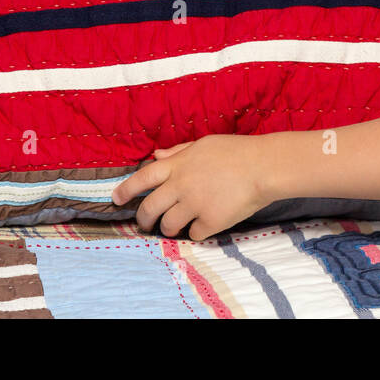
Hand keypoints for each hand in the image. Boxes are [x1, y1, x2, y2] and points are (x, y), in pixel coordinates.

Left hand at [111, 134, 270, 240]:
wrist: (264, 166)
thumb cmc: (236, 151)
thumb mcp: (204, 144)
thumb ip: (178, 152)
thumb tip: (155, 156)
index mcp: (178, 165)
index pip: (142, 178)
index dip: (126, 190)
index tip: (116, 199)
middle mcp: (181, 185)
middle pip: (150, 208)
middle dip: (143, 220)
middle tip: (144, 225)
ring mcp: (194, 205)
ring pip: (168, 226)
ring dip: (169, 228)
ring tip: (175, 227)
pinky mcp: (210, 222)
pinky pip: (194, 234)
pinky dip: (197, 232)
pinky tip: (206, 225)